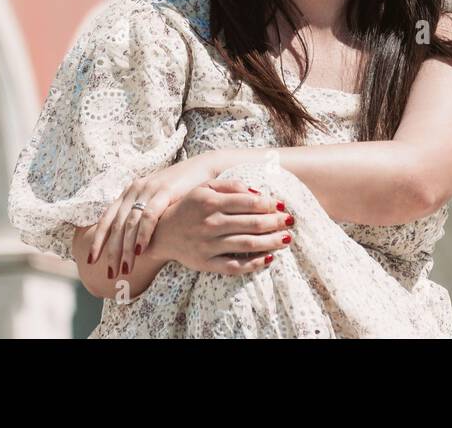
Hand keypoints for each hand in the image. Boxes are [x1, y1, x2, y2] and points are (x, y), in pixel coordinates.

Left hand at [87, 152, 231, 278]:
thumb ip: (142, 217)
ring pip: (130, 223)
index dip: (97, 241)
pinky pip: (149, 215)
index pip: (106, 219)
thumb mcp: (155, 201)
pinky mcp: (164, 191)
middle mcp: (134, 190)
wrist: (202, 168)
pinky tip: (142, 250)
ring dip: (127, 248)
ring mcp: (148, 189)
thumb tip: (131, 244)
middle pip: (116, 225)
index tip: (91, 261)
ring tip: (126, 268)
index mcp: (128, 193)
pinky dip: (143, 234)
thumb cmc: (179, 190)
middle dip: (112, 252)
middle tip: (112, 273)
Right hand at [152, 179, 295, 274]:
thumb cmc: (189, 207)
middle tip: (290, 221)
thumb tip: (257, 193)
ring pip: (247, 244)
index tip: (282, 205)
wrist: (161, 233)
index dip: (269, 204)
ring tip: (286, 239)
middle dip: (275, 222)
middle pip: (251, 224)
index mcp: (210, 201)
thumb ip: (231, 185)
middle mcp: (209, 223)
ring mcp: (207, 245)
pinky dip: (253, 264)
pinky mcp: (206, 263)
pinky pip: (234, 266)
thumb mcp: (205, 188)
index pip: (248, 202)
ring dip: (271, 242)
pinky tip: (269, 258)